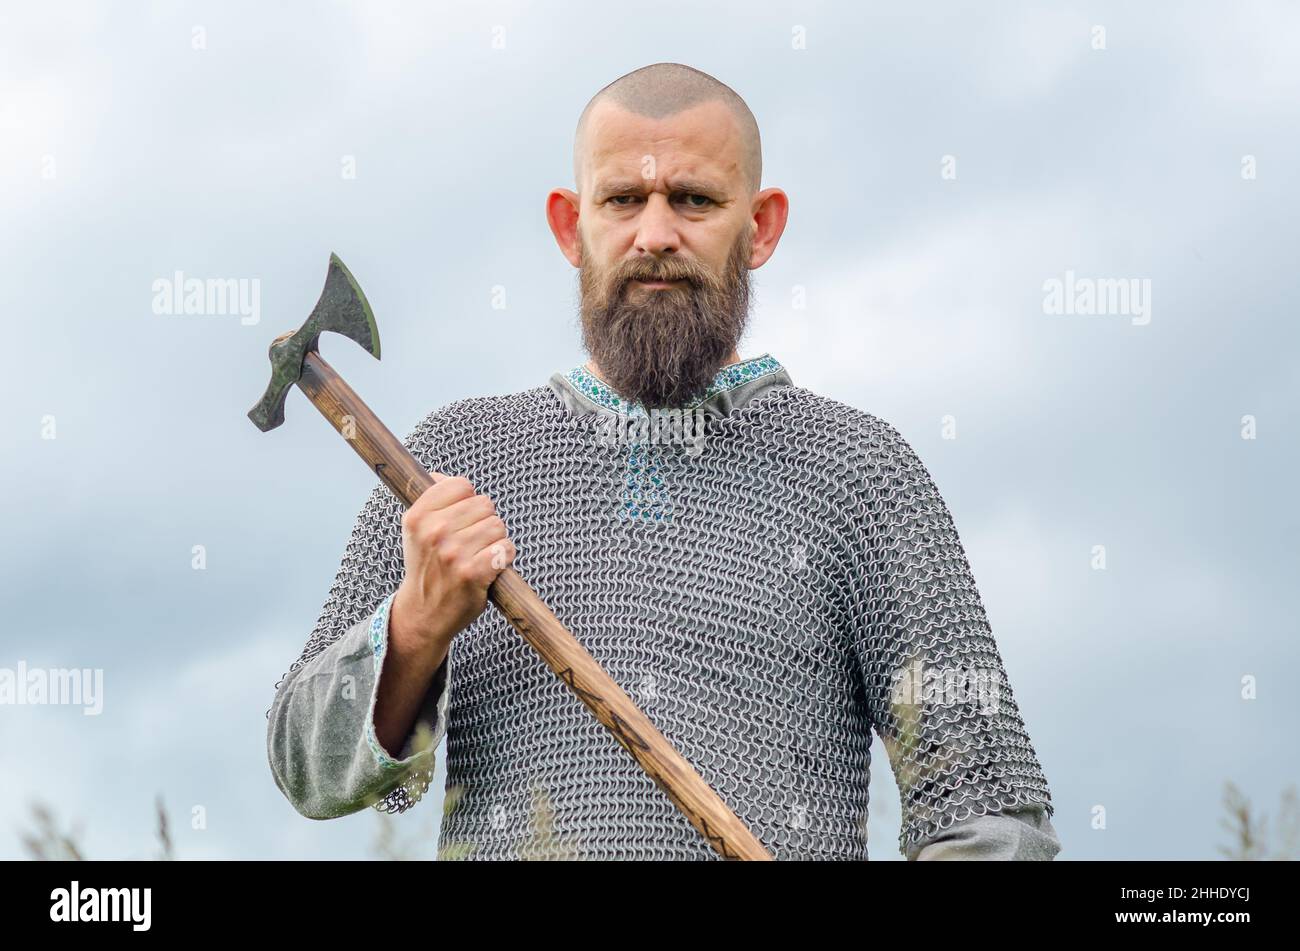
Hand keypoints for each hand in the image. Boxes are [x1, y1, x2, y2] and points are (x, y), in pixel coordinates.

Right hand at [389, 472, 515, 655]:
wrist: (423, 613)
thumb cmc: (426, 567)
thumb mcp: (416, 531)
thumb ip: (430, 500)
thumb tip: (440, 475)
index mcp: (417, 517)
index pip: (461, 485)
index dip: (467, 501)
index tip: (459, 520)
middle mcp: (433, 532)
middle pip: (484, 504)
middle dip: (483, 522)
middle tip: (468, 543)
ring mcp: (453, 553)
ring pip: (498, 526)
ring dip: (494, 541)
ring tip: (477, 556)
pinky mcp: (473, 573)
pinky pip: (506, 548)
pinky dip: (503, 558)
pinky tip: (487, 568)